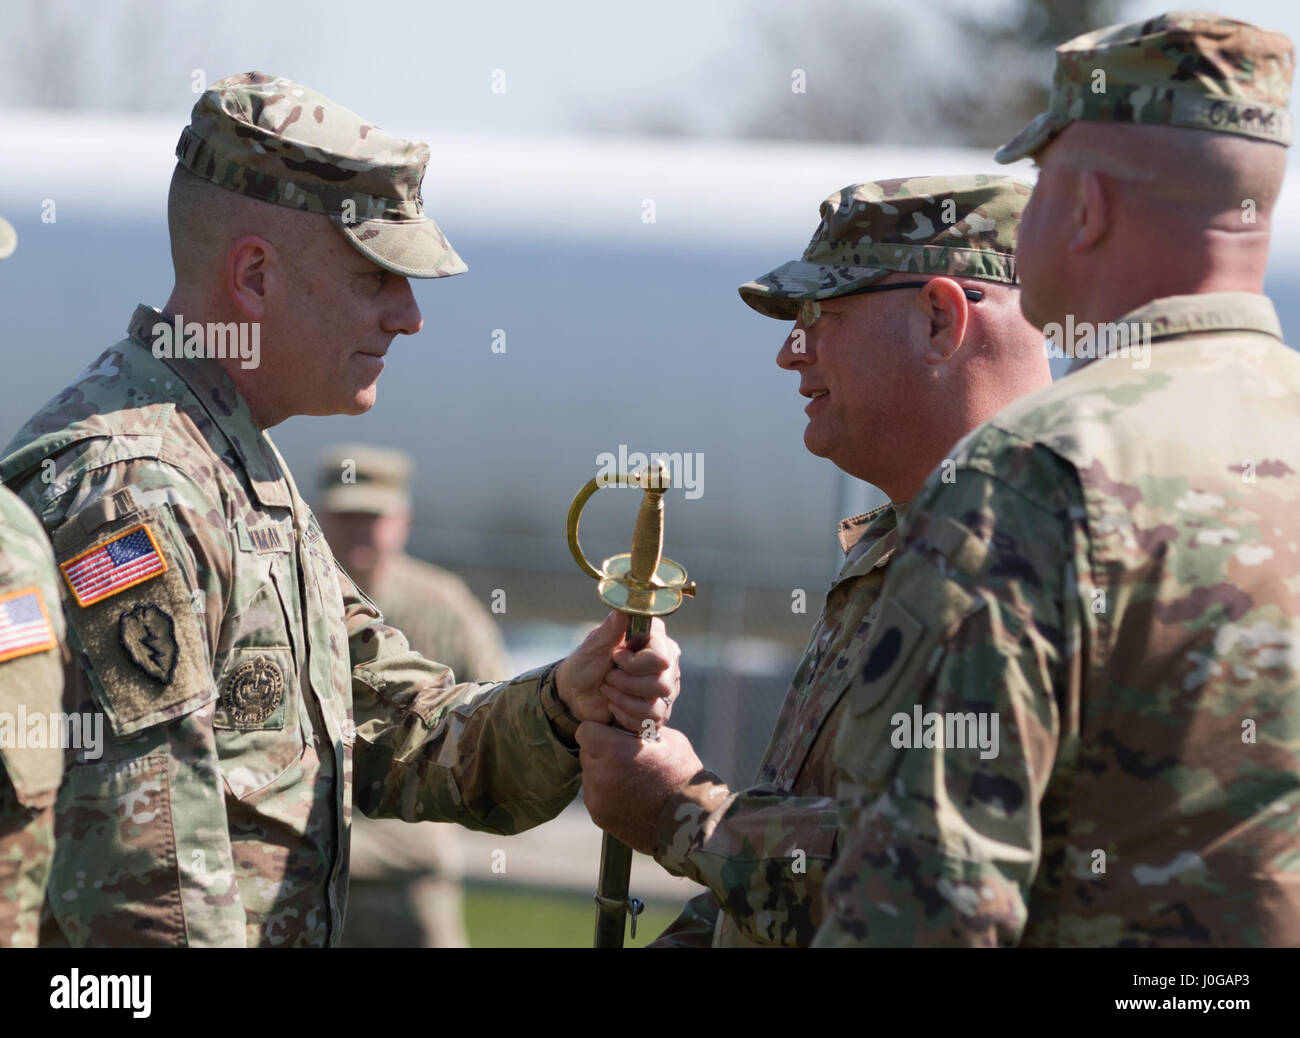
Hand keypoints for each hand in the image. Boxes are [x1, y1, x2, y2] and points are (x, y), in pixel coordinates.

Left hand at [556, 613, 680, 730]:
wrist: (576, 694)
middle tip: (609, 676)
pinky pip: (652, 721)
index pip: (660, 657)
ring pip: (658, 704)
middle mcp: (666, 661)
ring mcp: (665, 687)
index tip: (615, 656)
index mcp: (654, 639)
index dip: (635, 662)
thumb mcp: (595, 644)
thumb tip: (625, 606)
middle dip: (627, 684)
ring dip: (624, 700)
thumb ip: (613, 627)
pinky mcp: (659, 710)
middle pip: (663, 683)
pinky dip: (626, 716)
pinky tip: (614, 706)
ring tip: (609, 690)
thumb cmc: (586, 663)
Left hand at [576, 722, 705, 853]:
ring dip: (603, 773)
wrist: (688, 821)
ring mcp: (597, 798)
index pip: (585, 731)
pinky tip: (629, 796)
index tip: (612, 736)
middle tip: (625, 758)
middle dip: (602, 752)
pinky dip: (606, 793)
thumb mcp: (667, 740)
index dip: (599, 731)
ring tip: (630, 780)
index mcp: (613, 750)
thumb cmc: (682, 776)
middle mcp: (599, 774)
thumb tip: (629, 722)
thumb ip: (640, 729)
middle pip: (586, 753)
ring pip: (589, 775)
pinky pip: (595, 795)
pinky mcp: (599, 816)